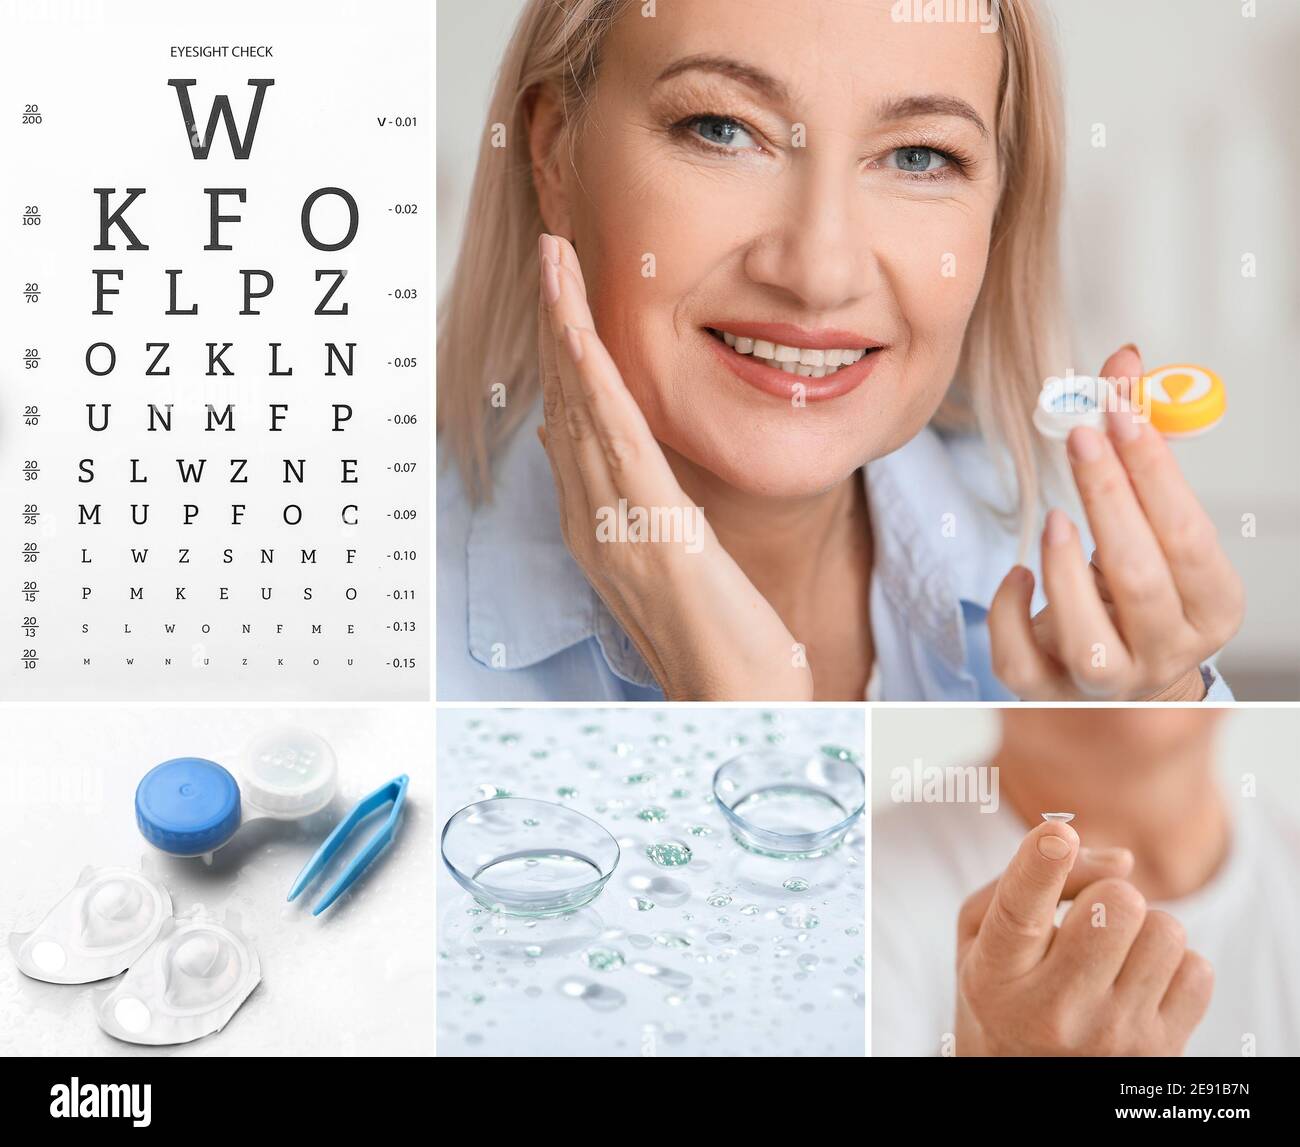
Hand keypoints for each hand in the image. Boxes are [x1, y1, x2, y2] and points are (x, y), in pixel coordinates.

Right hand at [534, 233, 812, 699]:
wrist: (735, 705)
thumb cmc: (720, 645)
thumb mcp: (673, 567)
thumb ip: (632, 510)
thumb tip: (601, 460)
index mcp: (598, 527)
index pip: (571, 422)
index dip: (563, 353)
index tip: (559, 295)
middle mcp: (592, 521)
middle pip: (565, 401)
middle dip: (554, 321)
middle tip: (551, 251)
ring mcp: (614, 525)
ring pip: (580, 405)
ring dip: (564, 327)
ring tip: (556, 260)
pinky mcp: (650, 527)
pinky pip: (613, 437)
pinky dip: (591, 375)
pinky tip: (578, 327)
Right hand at [955, 820, 1213, 1055]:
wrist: (1021, 1082)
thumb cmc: (1001, 988)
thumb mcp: (982, 935)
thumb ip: (1027, 880)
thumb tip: (1122, 861)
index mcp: (995, 976)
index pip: (1018, 914)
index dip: (1039, 867)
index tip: (1056, 834)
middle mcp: (1052, 1011)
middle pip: (1115, 906)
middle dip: (1109, 892)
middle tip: (1090, 916)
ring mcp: (1112, 1036)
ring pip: (1164, 929)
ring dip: (1143, 927)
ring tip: (1116, 952)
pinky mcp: (1160, 1053)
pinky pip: (1198, 970)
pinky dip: (1173, 965)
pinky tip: (1141, 982)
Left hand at [990, 344, 1243, 699]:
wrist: (1117, 688)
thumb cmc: (1137, 591)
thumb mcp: (1155, 531)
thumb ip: (1140, 452)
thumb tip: (1121, 364)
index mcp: (1212, 608)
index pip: (1189, 536)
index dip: (1154, 471)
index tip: (1119, 411)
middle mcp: (1166, 653)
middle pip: (1141, 579)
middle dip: (1109, 500)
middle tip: (1079, 436)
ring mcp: (1106, 684)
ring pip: (1087, 638)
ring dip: (1065, 568)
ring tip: (1054, 518)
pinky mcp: (1046, 694)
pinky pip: (1019, 661)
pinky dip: (1010, 613)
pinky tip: (1017, 575)